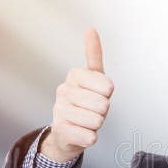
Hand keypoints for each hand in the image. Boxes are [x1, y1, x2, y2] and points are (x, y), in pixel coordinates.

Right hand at [41, 28, 113, 161]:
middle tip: (91, 110)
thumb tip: (91, 29)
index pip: (107, 87)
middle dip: (103, 111)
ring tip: (85, 121)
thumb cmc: (85, 103)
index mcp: (74, 75)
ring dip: (96, 125)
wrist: (67, 132)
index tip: (98, 94)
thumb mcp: (93, 78)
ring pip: (97, 121)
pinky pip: (90, 137)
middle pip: (103, 105)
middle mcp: (63, 90)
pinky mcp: (61, 130)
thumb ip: (93, 55)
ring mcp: (59, 110)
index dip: (107, 94)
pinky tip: (80, 133)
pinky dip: (90, 138)